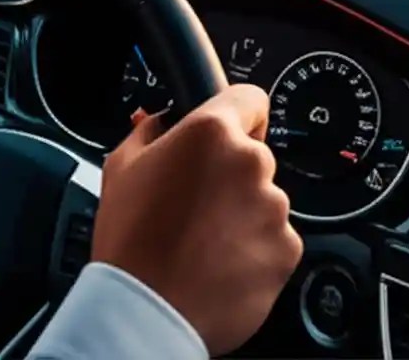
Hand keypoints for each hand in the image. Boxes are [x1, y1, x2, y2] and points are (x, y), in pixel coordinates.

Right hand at [92, 85, 302, 355]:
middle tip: (195, 202)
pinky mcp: (287, 248)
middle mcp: (250, 163)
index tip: (229, 131)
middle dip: (230, 174)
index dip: (237, 114)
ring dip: (242, 213)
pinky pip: (274, 238)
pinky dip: (254, 249)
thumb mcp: (121, 168)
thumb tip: (159, 120)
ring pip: (264, 199)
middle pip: (253, 156)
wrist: (146, 310)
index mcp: (211, 133)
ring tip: (202, 239)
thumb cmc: (130, 240)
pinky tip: (219, 262)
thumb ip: (148, 131)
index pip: (250, 98)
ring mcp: (273, 207)